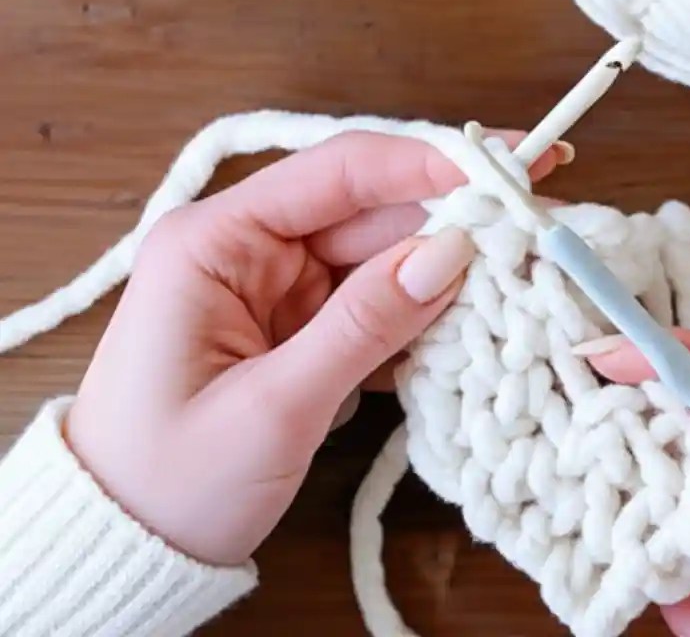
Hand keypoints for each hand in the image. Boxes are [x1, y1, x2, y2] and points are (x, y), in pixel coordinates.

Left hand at [66, 129, 567, 565]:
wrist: (128, 547)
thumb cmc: (169, 479)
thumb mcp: (273, 406)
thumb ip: (364, 324)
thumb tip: (451, 251)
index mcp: (216, 242)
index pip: (338, 173)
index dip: (429, 162)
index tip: (509, 165)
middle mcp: (249, 250)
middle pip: (373, 211)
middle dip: (456, 215)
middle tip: (541, 216)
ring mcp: (278, 291)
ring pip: (385, 259)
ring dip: (450, 270)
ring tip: (525, 271)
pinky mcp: (301, 331)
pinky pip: (377, 306)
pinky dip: (425, 317)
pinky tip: (477, 322)